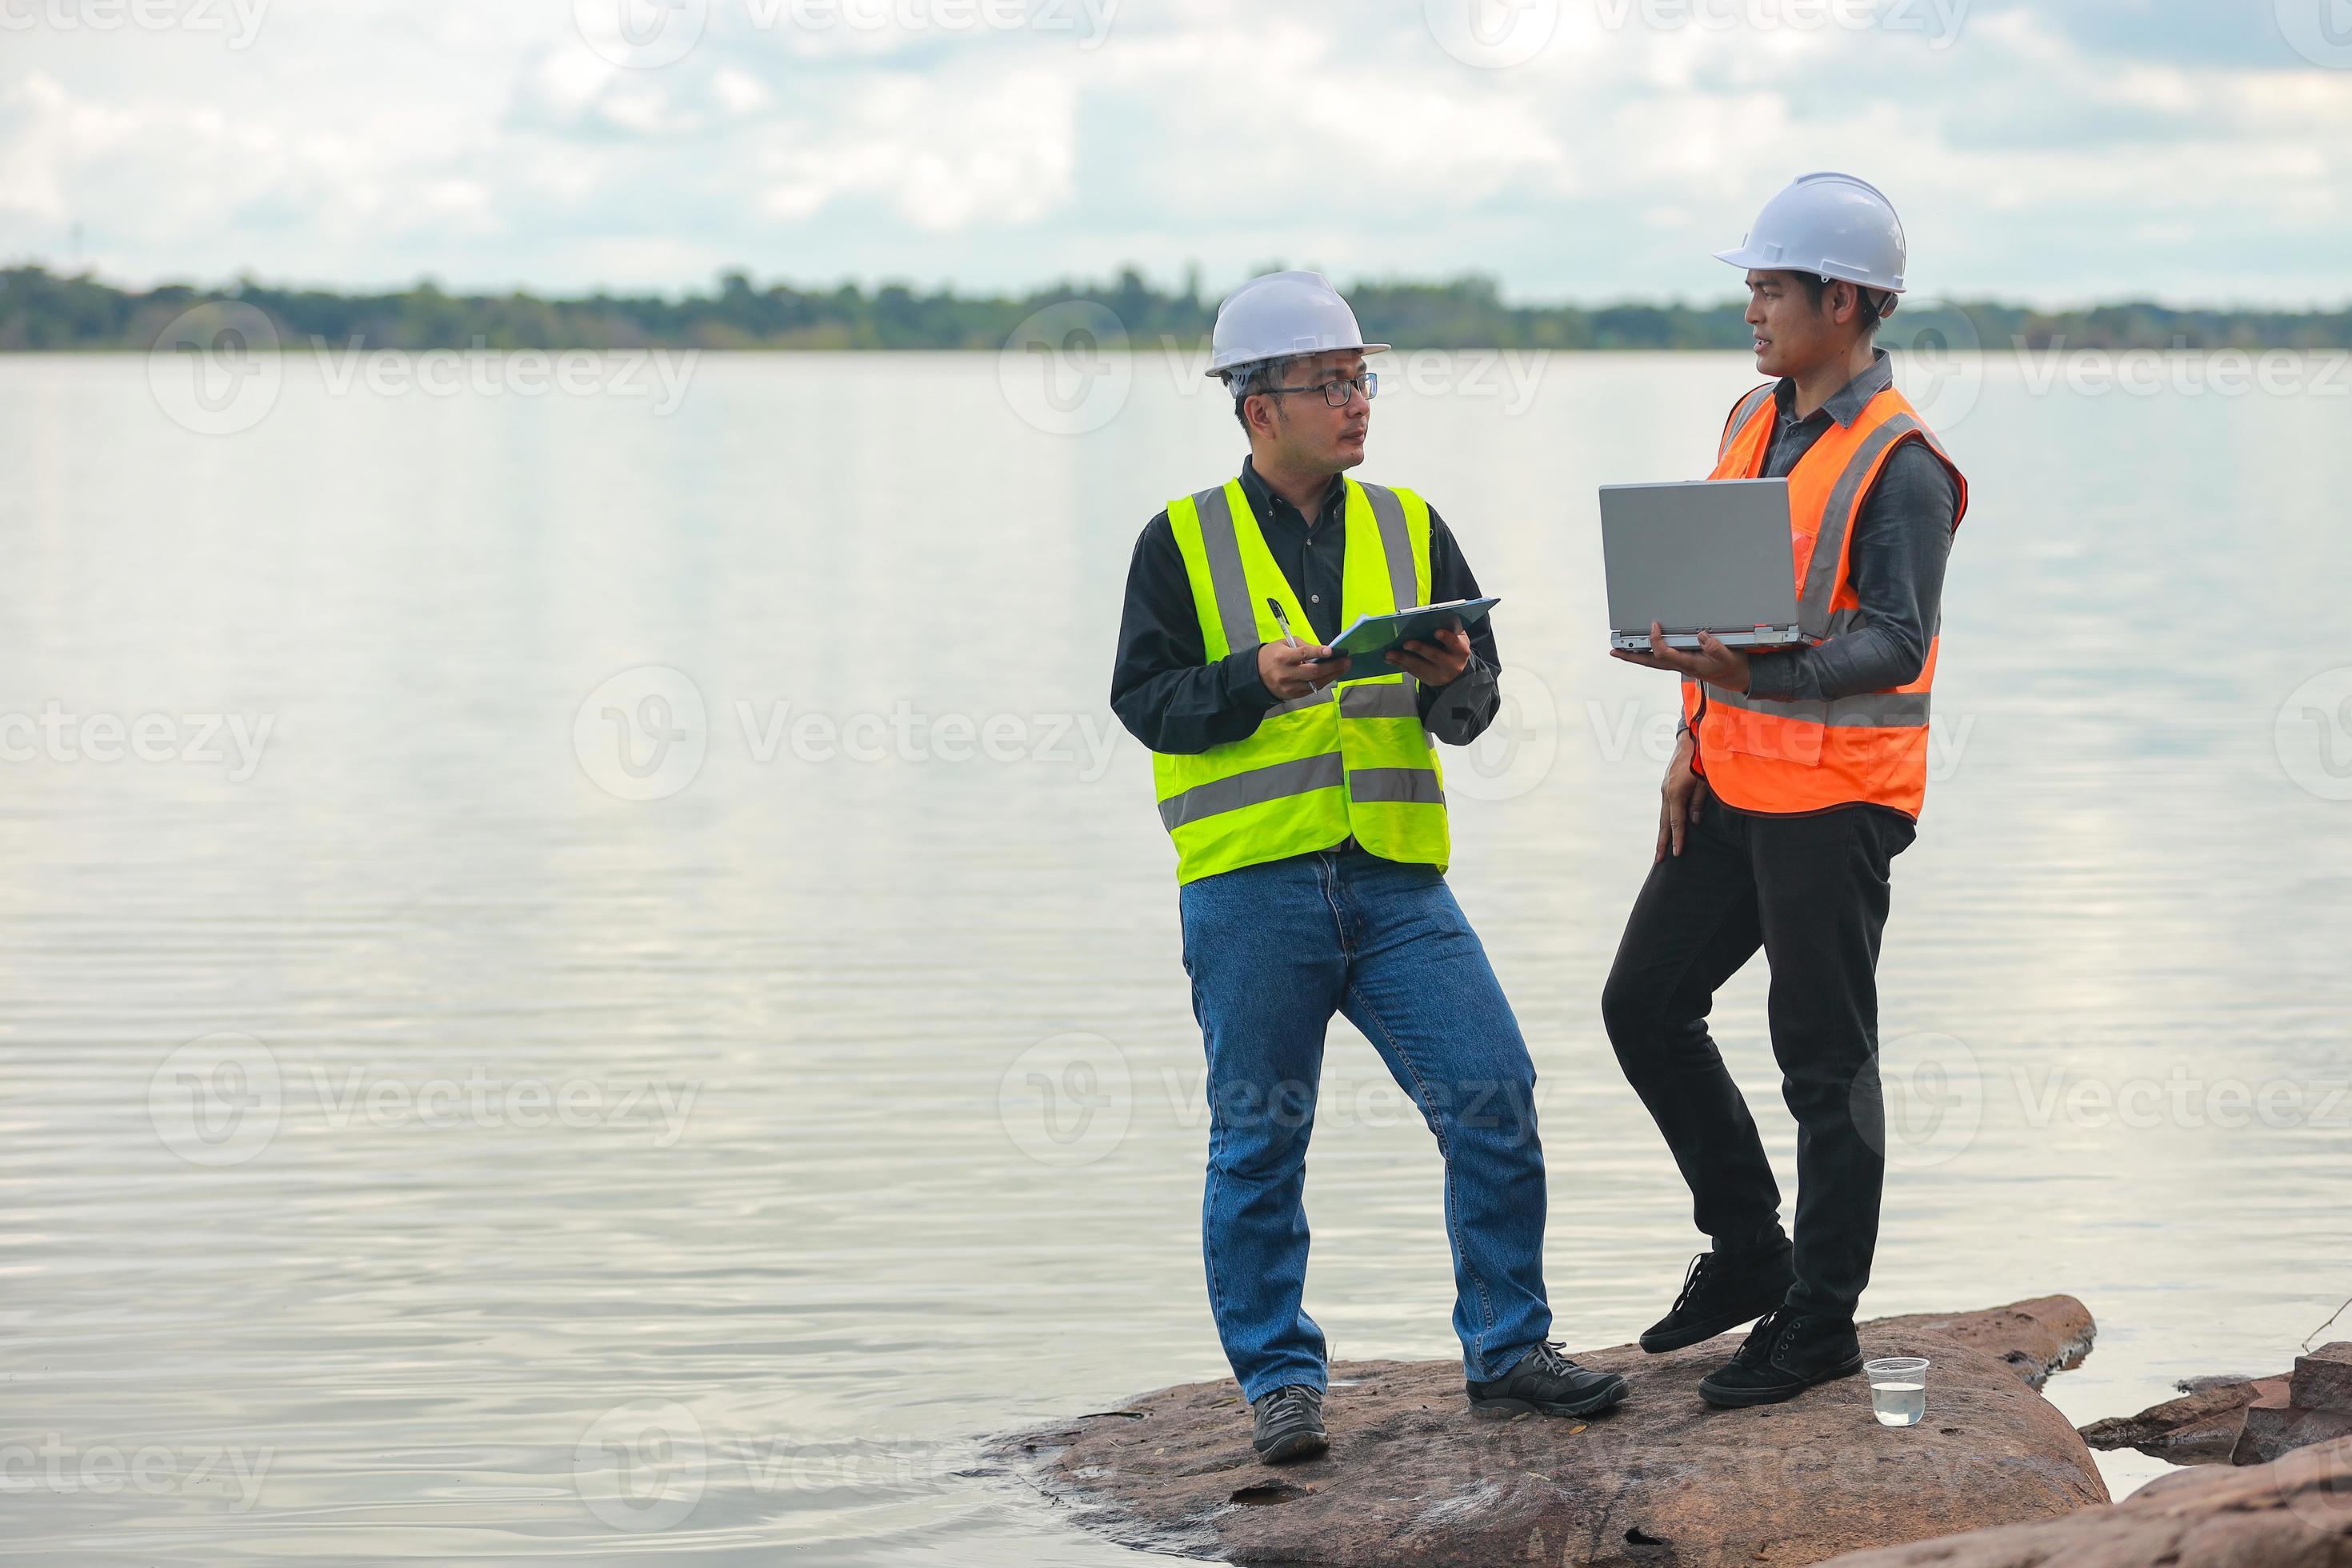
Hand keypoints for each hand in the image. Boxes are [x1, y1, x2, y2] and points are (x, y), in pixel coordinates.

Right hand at [1258, 640, 1349, 699]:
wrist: (1255, 676)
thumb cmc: (1271, 655)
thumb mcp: (1283, 644)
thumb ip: (1303, 646)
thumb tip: (1323, 651)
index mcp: (1282, 658)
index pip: (1303, 654)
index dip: (1318, 652)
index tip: (1331, 650)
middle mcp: (1286, 674)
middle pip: (1314, 672)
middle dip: (1333, 666)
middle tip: (1346, 661)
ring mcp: (1290, 687)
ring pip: (1316, 683)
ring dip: (1332, 675)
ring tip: (1343, 667)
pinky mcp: (1293, 695)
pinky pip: (1312, 689)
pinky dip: (1323, 682)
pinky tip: (1331, 675)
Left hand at [1386, 625, 1471, 685]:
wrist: (1455, 668)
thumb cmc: (1453, 646)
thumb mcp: (1457, 637)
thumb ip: (1448, 628)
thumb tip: (1430, 617)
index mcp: (1461, 650)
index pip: (1455, 644)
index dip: (1447, 638)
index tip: (1437, 631)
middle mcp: (1452, 665)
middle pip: (1435, 656)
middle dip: (1420, 649)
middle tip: (1406, 643)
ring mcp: (1439, 675)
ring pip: (1420, 667)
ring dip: (1403, 659)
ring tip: (1389, 653)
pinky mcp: (1428, 680)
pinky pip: (1412, 672)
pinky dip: (1400, 664)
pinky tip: (1390, 658)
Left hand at [1609, 622, 1750, 692]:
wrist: (1739, 677)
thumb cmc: (1732, 666)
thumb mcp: (1728, 656)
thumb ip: (1715, 647)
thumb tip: (1702, 635)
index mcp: (1688, 663)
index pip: (1663, 653)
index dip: (1655, 640)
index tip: (1654, 625)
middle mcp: (1680, 665)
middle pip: (1650, 661)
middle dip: (1631, 656)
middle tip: (1614, 651)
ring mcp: (1680, 664)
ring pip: (1653, 661)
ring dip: (1636, 656)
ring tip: (1621, 650)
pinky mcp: (1683, 661)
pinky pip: (1661, 658)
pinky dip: (1648, 654)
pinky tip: (1643, 649)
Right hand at [1657, 729, 1710, 862]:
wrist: (1692, 737)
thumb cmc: (1703, 758)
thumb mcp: (1706, 782)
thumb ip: (1699, 802)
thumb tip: (1694, 821)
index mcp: (1676, 793)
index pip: (1677, 822)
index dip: (1677, 839)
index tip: (1676, 855)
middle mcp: (1666, 792)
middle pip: (1665, 822)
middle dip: (1663, 841)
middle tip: (1659, 860)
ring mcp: (1665, 787)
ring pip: (1664, 814)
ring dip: (1664, 831)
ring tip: (1662, 847)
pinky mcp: (1667, 783)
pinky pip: (1667, 805)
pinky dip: (1667, 818)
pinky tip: (1669, 825)